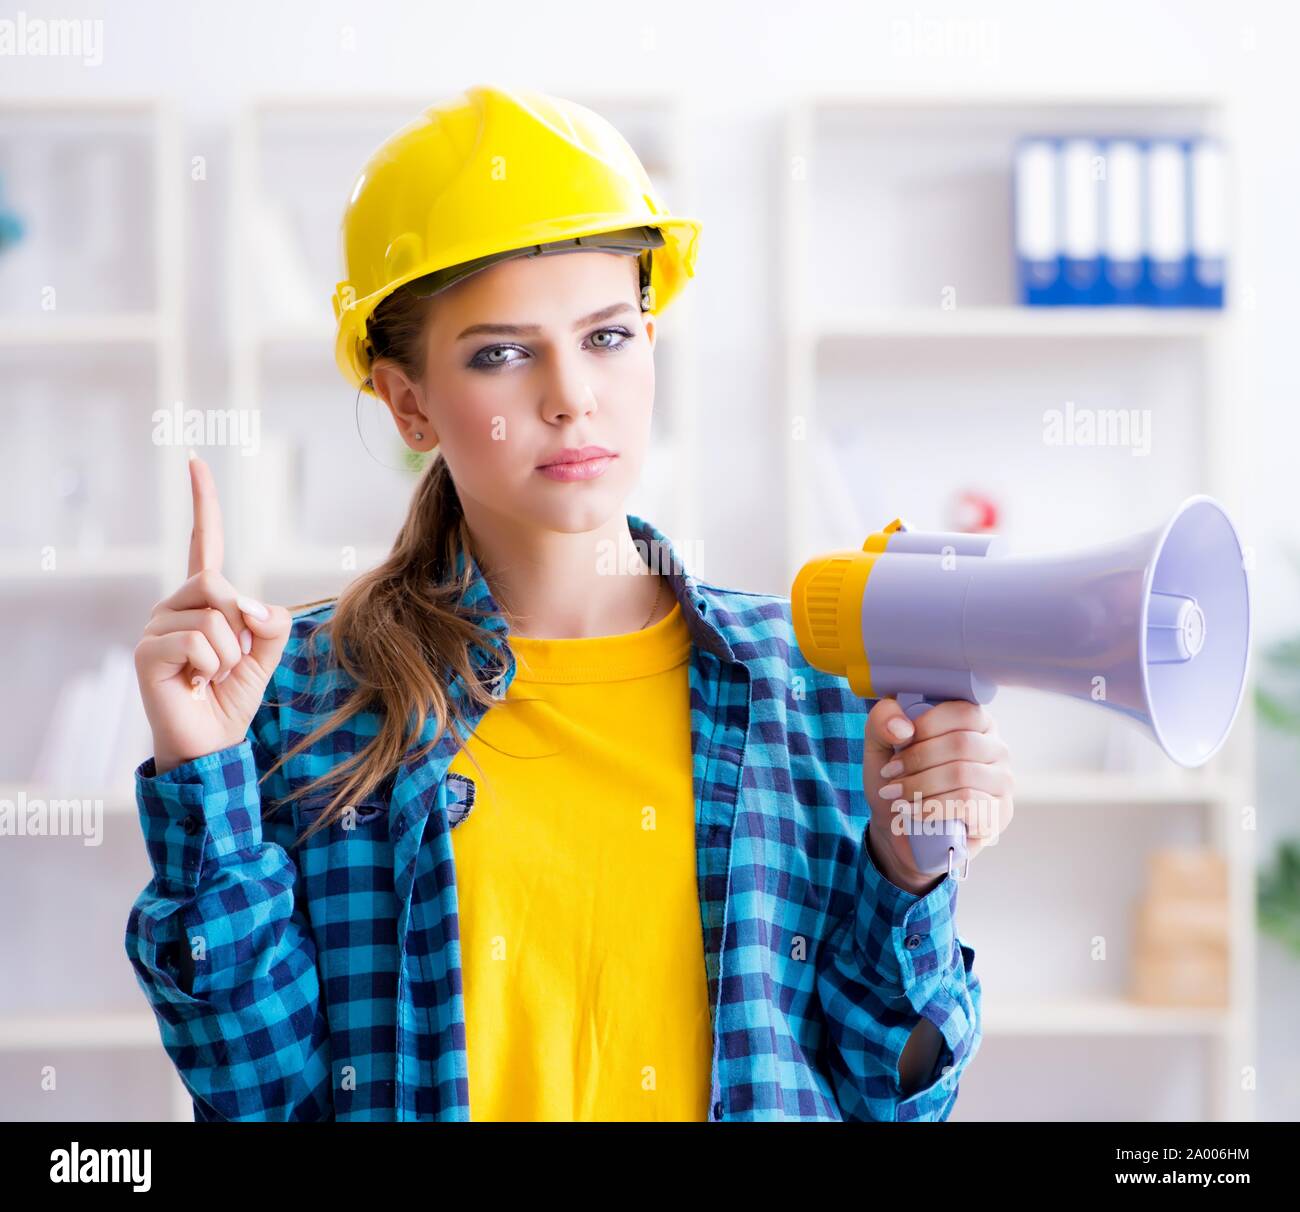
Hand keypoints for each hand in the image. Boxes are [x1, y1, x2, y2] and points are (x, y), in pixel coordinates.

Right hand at [133, 453, 292, 774]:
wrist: (211, 741)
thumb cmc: (233, 695)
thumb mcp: (266, 654)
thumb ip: (270, 623)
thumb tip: (252, 607)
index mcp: (204, 600)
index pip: (205, 543)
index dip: (203, 503)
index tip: (195, 461)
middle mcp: (174, 605)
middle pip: (219, 584)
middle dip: (241, 626)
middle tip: (229, 660)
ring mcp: (156, 626)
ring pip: (215, 618)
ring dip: (230, 654)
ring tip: (212, 675)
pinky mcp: (148, 651)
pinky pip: (200, 643)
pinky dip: (213, 667)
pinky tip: (196, 682)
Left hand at [862, 698, 1014, 892]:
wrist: (900, 827)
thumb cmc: (899, 778)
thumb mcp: (880, 745)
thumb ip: (883, 721)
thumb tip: (902, 727)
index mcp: (974, 722)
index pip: (961, 712)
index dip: (925, 726)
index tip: (897, 743)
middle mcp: (996, 749)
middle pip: (962, 744)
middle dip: (917, 760)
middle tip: (889, 774)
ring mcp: (1002, 783)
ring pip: (963, 775)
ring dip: (921, 786)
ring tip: (897, 796)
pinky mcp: (998, 814)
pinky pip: (968, 804)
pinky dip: (933, 808)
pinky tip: (914, 812)